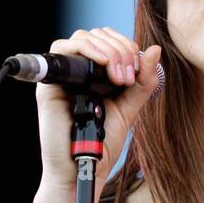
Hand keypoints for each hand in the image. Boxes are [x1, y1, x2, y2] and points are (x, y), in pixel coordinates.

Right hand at [36, 28, 161, 188]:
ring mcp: (62, 77)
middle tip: (129, 76)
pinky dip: (86, 50)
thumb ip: (142, 82)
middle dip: (120, 48)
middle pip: (97, 35)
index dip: (126, 46)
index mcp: (94, 75)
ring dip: (107, 49)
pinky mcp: (49, 84)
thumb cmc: (103, 144)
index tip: (138, 70)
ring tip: (119, 77)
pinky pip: (61, 50)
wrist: (86, 167)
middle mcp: (77, 72)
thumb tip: (154, 50)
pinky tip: (103, 64)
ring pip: (81, 37)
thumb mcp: (129, 108)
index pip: (109, 40)